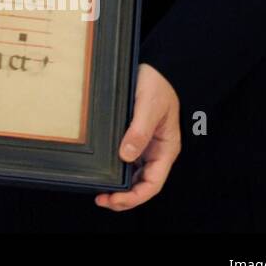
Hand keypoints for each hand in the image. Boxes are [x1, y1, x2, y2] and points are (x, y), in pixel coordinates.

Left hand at [95, 63, 181, 211]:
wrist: (154, 65)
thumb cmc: (157, 84)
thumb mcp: (149, 106)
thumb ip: (139, 131)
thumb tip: (126, 156)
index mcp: (166, 149)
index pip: (153, 184)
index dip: (135, 197)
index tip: (115, 199)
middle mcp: (156, 151)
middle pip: (142, 184)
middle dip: (124, 197)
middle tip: (101, 199)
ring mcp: (145, 145)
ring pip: (133, 175)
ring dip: (119, 186)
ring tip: (99, 191)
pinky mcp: (133, 136)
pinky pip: (126, 159)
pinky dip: (115, 169)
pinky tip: (102, 171)